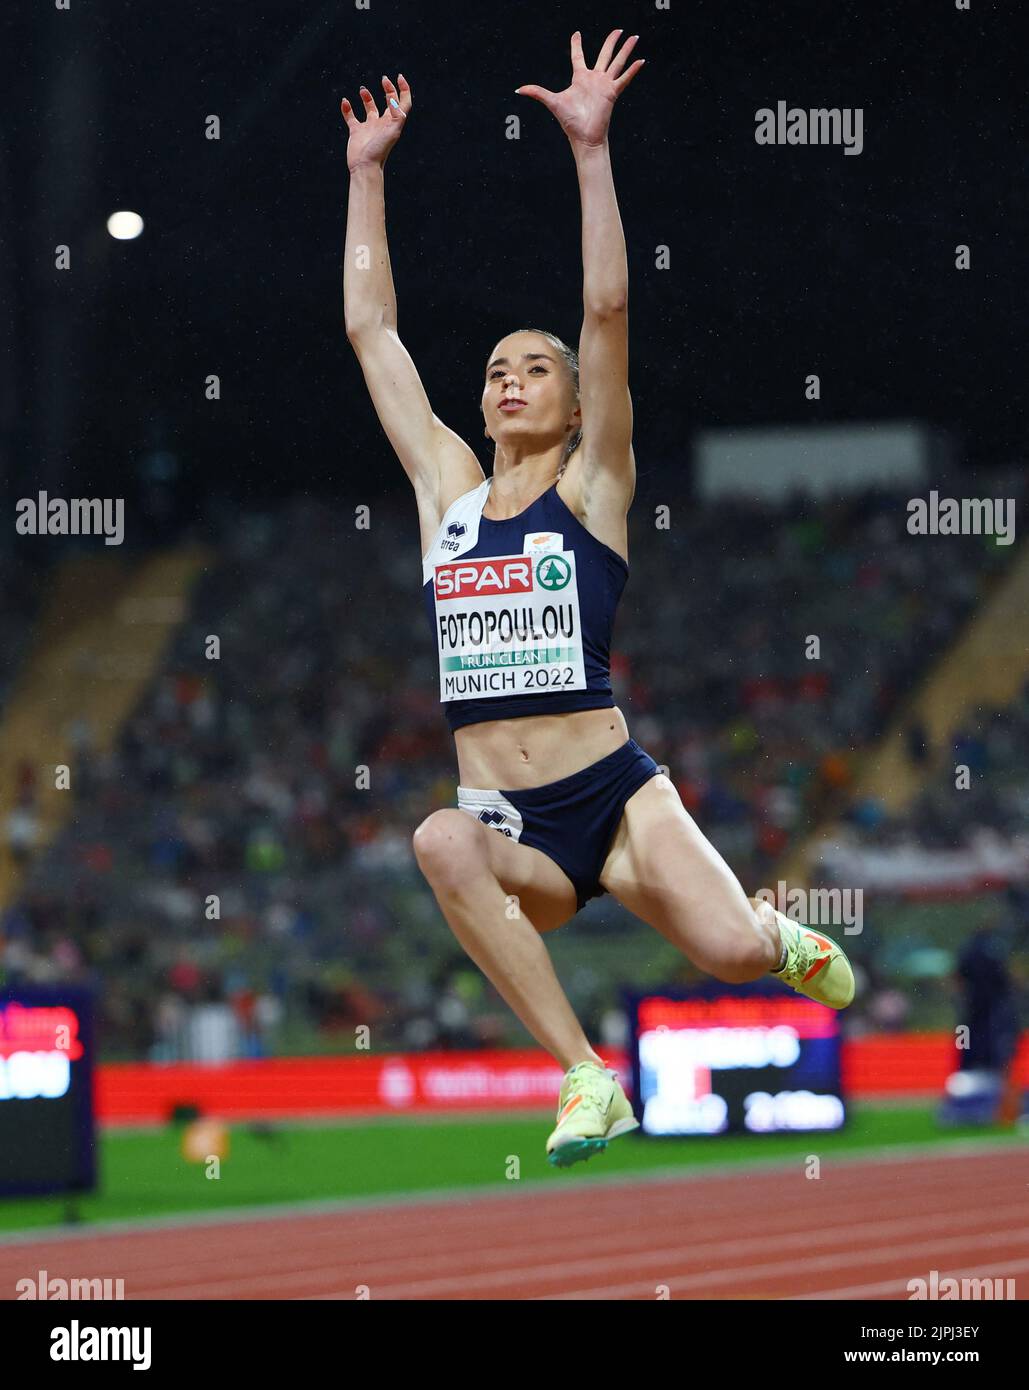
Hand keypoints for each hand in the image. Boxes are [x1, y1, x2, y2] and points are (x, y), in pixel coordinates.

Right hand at [340, 74, 410, 171]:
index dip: (403, 89)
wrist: (365, 167)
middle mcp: (382, 123)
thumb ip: (397, 115)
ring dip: (367, 97)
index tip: (398, 77)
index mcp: (393, 122)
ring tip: (363, 90)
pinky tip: (345, 102)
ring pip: (369, 108)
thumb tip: (393, 100)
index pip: (402, 102)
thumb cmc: (379, 151)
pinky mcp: (356, 131)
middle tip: (383, 79)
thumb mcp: (393, 132)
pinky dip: (347, 108)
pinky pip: (351, 116)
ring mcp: (369, 127)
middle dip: (387, 89)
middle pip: (388, 102)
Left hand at [515, 29, 643, 147]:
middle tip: (619, 30)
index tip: (577, 34)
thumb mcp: (552, 102)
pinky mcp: (612, 93)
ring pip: (617, 62)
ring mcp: (605, 85)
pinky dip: (633, 70)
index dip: (577, 44)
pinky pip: (624, 78)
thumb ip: (537, 93)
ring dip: (625, 50)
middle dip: (611, 41)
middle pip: (604, 54)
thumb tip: (519, 89)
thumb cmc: (570, 122)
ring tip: (634, 38)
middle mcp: (594, 79)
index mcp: (580, 78)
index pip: (578, 56)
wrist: (584, 137)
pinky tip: (641, 60)